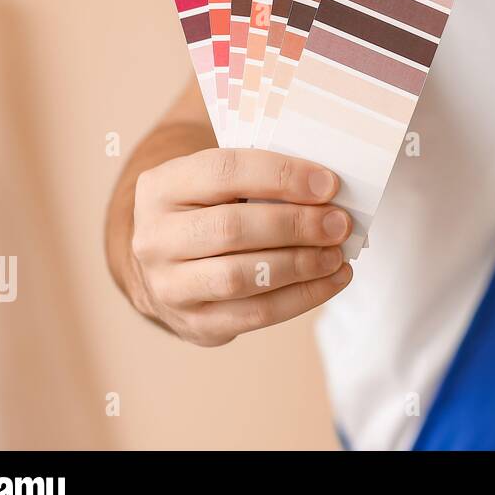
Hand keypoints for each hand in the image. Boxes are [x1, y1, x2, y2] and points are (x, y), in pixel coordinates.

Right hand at [129, 148, 353, 345]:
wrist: (170, 264)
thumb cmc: (210, 211)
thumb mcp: (219, 183)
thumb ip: (264, 178)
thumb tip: (327, 190)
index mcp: (162, 187)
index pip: (224, 171)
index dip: (281, 176)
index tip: (329, 184)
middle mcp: (155, 237)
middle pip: (231, 229)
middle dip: (296, 225)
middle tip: (339, 223)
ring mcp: (168, 286)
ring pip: (239, 277)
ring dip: (300, 265)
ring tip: (336, 254)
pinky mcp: (194, 323)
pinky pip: (255, 314)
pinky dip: (302, 296)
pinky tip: (332, 279)